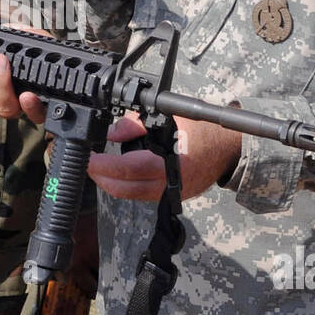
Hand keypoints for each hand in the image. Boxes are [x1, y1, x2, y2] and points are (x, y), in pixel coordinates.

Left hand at [87, 114, 242, 202]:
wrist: (229, 149)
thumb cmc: (203, 130)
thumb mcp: (169, 117)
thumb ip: (136, 124)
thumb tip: (110, 133)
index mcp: (172, 163)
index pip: (129, 168)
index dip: (103, 166)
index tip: (87, 158)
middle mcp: (170, 184)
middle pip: (124, 189)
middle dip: (100, 177)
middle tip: (85, 163)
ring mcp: (170, 194)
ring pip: (130, 195)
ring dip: (110, 183)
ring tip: (96, 166)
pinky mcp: (170, 197)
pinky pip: (140, 195)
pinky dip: (125, 185)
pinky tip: (115, 173)